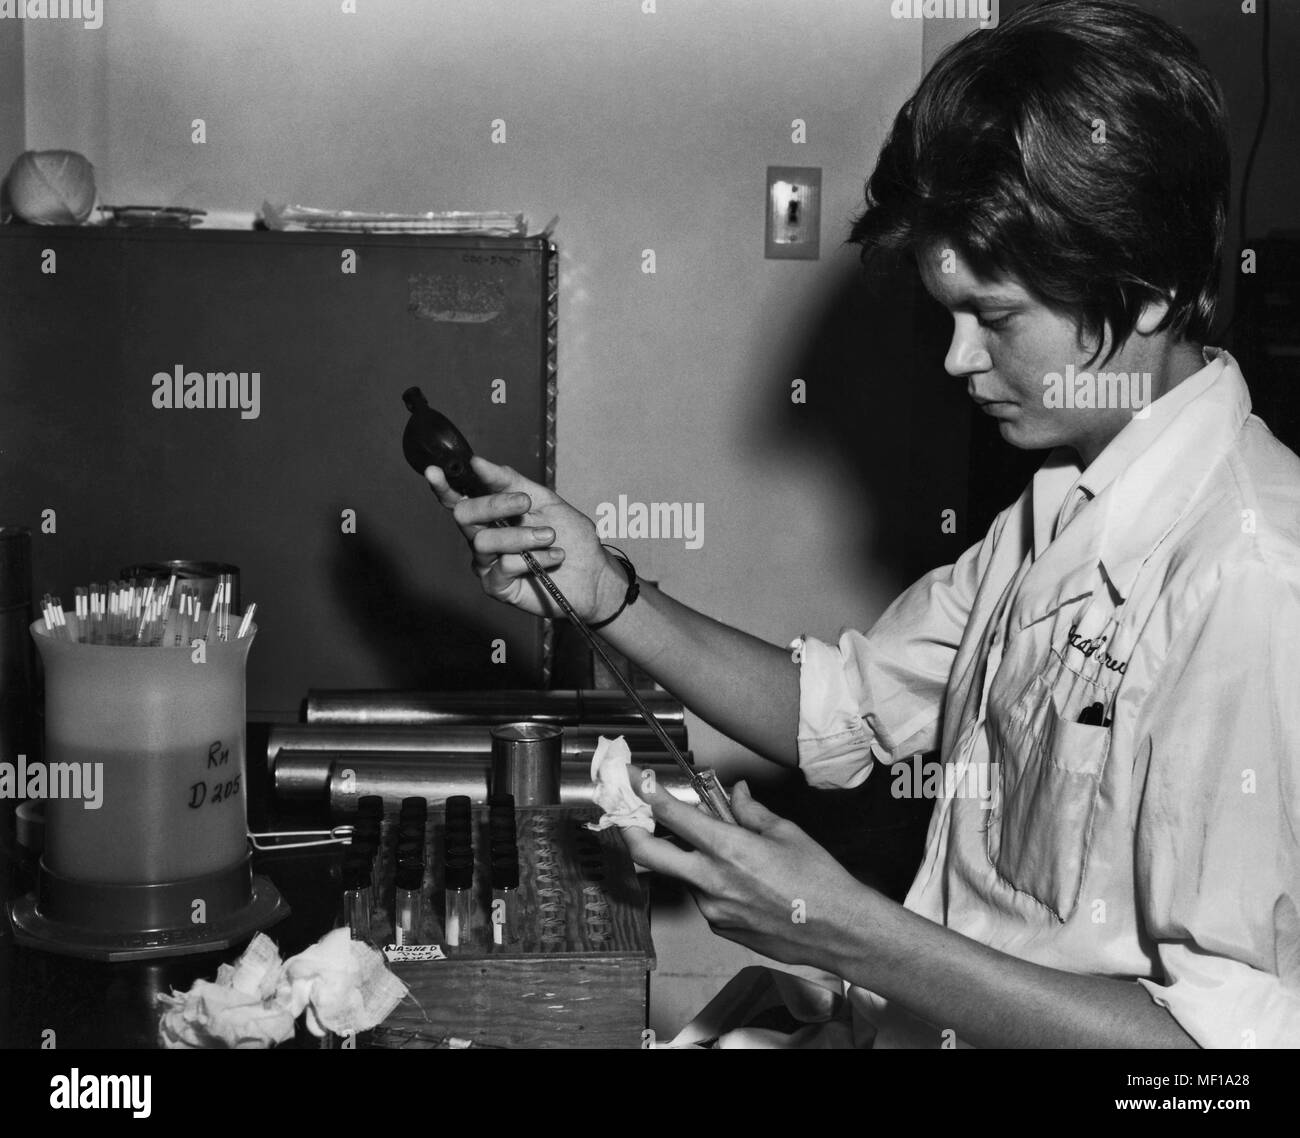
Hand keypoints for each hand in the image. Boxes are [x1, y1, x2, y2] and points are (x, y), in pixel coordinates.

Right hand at [425, 456, 625, 620]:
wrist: (594, 573)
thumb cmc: (570, 536)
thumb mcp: (545, 499)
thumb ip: (511, 481)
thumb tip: (478, 462)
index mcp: (492, 514)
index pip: (459, 498)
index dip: (443, 485)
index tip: (435, 470)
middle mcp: (483, 537)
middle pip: (465, 515)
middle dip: (495, 504)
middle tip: (526, 504)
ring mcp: (488, 563)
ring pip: (484, 541)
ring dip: (522, 536)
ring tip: (550, 537)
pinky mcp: (497, 586)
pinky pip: (503, 566)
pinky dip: (534, 558)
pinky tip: (554, 558)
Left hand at [621, 773, 869, 970]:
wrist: (838, 932)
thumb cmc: (819, 881)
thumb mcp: (787, 833)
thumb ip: (752, 812)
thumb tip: (736, 794)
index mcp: (728, 849)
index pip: (674, 815)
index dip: (648, 792)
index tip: (635, 778)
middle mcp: (711, 881)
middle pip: (649, 855)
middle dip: (630, 832)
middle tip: (625, 817)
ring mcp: (712, 909)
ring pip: (683, 875)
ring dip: (691, 859)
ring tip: (728, 855)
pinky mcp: (720, 927)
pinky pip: (704, 898)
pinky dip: (713, 883)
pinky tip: (745, 883)